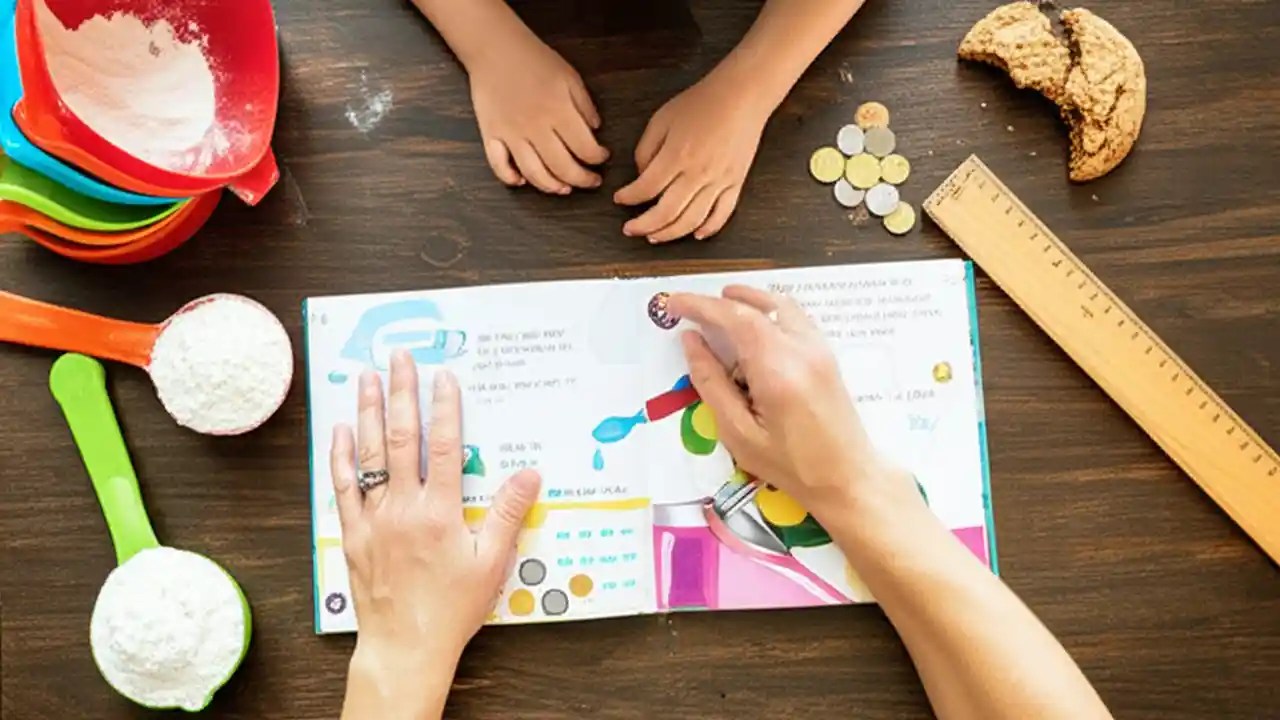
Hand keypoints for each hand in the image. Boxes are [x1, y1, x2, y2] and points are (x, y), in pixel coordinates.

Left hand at [331, 352, 540, 696]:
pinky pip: (344, 487)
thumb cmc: (451, 608)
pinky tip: (341, 432)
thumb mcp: (492, 562)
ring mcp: (374, 519)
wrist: (405, 646)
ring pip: (368, 455)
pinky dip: (341, 457)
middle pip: (401, 438)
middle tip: (398, 359)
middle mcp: (404, 508)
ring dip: (366, 412)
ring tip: (366, 378)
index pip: (444, 446)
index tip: (443, 378)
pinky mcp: (355, 535)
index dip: (444, 408)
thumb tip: (529, 475)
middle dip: (400, 393)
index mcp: (440, 511)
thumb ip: (507, 514)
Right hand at [468, 25, 608, 193]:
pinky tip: (522, 181)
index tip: (603, 157)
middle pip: (563, 167)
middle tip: (592, 181)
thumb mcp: (569, 76)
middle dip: (582, 179)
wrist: (495, 48)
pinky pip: (499, 165)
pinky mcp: (491, 135)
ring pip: (534, 173)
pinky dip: (510, 178)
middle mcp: (535, 127)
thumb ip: (584, 104)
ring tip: (564, 189)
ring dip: (552, 187)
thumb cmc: (534, 59)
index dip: (598, 158)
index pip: (584, 148)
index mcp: (558, 111)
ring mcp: (511, 134)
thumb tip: (596, 130)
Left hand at [614, 73, 768, 242]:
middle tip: (630, 229)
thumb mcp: (662, 119)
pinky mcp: (736, 183)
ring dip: (670, 234)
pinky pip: (722, 215)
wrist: (742, 96)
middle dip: (643, 225)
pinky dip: (708, 229)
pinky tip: (695, 235)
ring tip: (654, 236)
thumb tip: (642, 176)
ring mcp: (719, 181)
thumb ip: (646, 150)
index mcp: (677, 155)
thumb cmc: (702, 103)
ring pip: (692, 221)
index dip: (629, 197)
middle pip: (666, 212)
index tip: (620, 199)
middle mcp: (698, 174)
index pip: (646, 188)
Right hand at [667, 287, 915, 518]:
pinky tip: (754, 327)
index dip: (700, 305)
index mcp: (777, 369)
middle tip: (689, 308)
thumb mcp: (739, 433)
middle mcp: (802, 349)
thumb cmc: (792, 466)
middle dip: (718, 302)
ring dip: (746, 300)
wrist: (848, 477)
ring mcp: (819, 348)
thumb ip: (711, 383)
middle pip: (756, 306)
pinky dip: (769, 311)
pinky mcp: (827, 354)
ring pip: (779, 304)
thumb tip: (691, 342)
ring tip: (719, 310)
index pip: (734, 317)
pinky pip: (795, 316)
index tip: (674, 303)